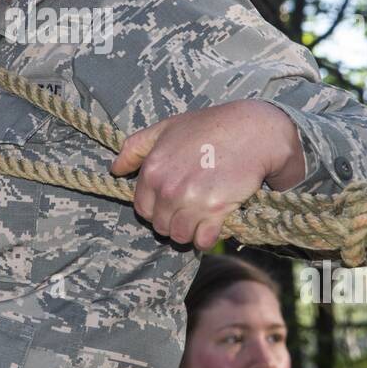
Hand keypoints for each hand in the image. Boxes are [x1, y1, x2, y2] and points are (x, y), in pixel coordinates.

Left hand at [108, 99, 305, 250]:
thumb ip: (135, 148)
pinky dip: (207, 237)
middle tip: (189, 208)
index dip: (156, 209)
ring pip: (179, 236)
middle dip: (173, 221)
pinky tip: (214, 224)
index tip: (171, 202)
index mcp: (152, 170)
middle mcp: (168, 188)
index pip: (142, 209)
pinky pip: (202, 240)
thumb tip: (115, 169)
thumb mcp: (165, 128)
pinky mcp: (216, 210)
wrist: (251, 131)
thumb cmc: (208, 127)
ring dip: (189, 231)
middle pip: (160, 226)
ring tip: (200, 217)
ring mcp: (191, 200)